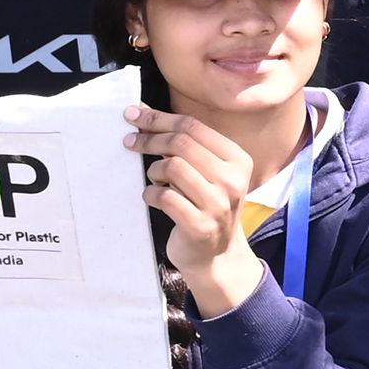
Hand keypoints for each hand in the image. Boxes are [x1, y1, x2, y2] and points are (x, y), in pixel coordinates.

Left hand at [129, 106, 264, 314]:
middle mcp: (232, 179)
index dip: (159, 118)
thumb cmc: (207, 205)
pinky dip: (150, 194)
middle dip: (150, 139)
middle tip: (130, 142)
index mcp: (238, 159)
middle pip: (181, 143)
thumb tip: (145, 115)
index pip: (193, 126)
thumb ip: (186, 146)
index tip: (134, 115)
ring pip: (172, 166)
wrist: (217, 254)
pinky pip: (163, 196)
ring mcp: (218, 203)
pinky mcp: (199, 225)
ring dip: (153, 170)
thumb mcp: (210, 173)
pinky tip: (153, 197)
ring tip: (156, 180)